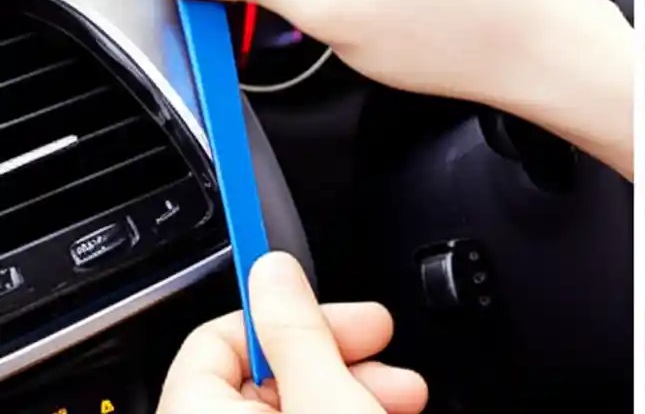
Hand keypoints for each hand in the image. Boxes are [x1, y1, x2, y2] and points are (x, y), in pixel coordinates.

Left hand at [156, 252, 427, 412]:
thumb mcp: (329, 399)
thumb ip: (299, 332)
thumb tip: (273, 269)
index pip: (217, 337)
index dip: (281, 312)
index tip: (327, 296)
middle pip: (261, 374)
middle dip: (335, 352)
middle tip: (383, 344)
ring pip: (288, 406)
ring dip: (350, 387)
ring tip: (403, 395)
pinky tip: (383, 412)